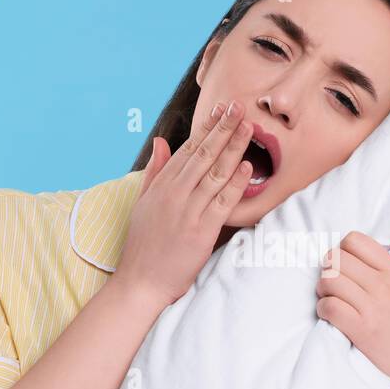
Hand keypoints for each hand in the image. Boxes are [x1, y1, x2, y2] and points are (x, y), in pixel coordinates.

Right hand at [113, 99, 255, 307]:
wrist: (140, 281)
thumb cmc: (143, 245)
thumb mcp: (142, 202)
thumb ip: (154, 171)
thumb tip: (160, 142)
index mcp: (162, 185)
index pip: (188, 148)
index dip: (206, 127)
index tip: (221, 110)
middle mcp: (174, 193)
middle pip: (203, 154)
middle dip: (223, 128)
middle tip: (239, 107)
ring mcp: (188, 211)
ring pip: (215, 172)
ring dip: (234, 148)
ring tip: (248, 127)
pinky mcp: (201, 230)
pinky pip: (222, 201)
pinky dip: (235, 183)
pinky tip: (247, 166)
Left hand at [315, 232, 389, 388]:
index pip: (356, 242)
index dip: (345, 248)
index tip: (349, 263)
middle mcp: (382, 287)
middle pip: (336, 258)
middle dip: (329, 266)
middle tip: (336, 279)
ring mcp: (371, 309)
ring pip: (329, 280)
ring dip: (324, 287)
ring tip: (331, 295)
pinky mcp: (360, 330)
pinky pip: (330, 307)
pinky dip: (324, 308)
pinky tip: (332, 313)